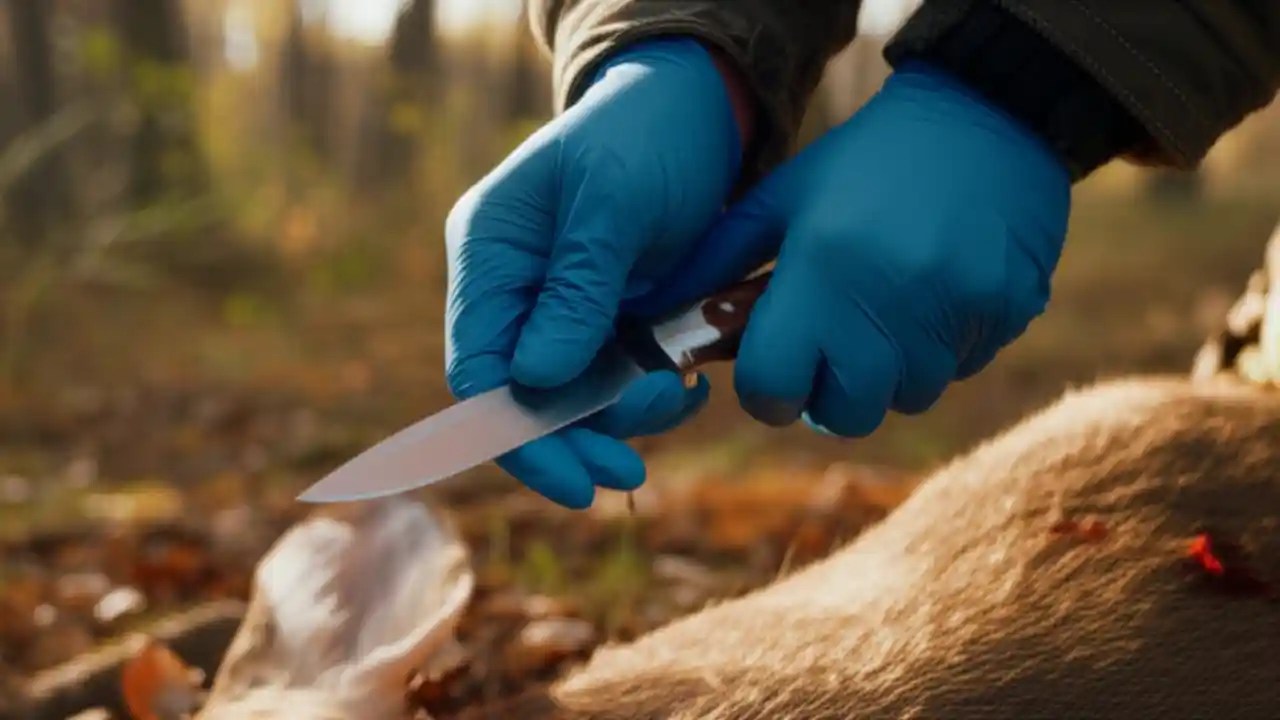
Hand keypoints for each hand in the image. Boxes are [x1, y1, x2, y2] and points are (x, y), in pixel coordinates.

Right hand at [445, 39, 741, 507]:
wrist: (696, 108)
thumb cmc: (646, 134)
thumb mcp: (615, 202)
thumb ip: (576, 289)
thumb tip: (536, 380)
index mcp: (490, 253)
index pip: (478, 370)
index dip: (514, 437)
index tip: (574, 481)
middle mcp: (514, 289)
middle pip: (521, 399)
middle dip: (573, 442)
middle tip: (629, 474)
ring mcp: (560, 307)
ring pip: (573, 400)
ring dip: (622, 420)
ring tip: (678, 398)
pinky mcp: (605, 317)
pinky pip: (615, 381)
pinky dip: (649, 396)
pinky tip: (688, 385)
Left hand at [632, 60, 1069, 435]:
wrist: (985, 114)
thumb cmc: (866, 161)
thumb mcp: (782, 197)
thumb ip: (717, 262)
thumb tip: (658, 314)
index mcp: (820, 271)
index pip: (774, 390)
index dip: (767, 388)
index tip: (775, 364)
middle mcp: (887, 303)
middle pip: (845, 414)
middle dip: (828, 393)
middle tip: (832, 344)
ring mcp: (952, 314)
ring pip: (906, 398)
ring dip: (888, 372)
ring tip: (886, 308)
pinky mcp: (1004, 314)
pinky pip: (959, 369)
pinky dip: (940, 349)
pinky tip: (935, 293)